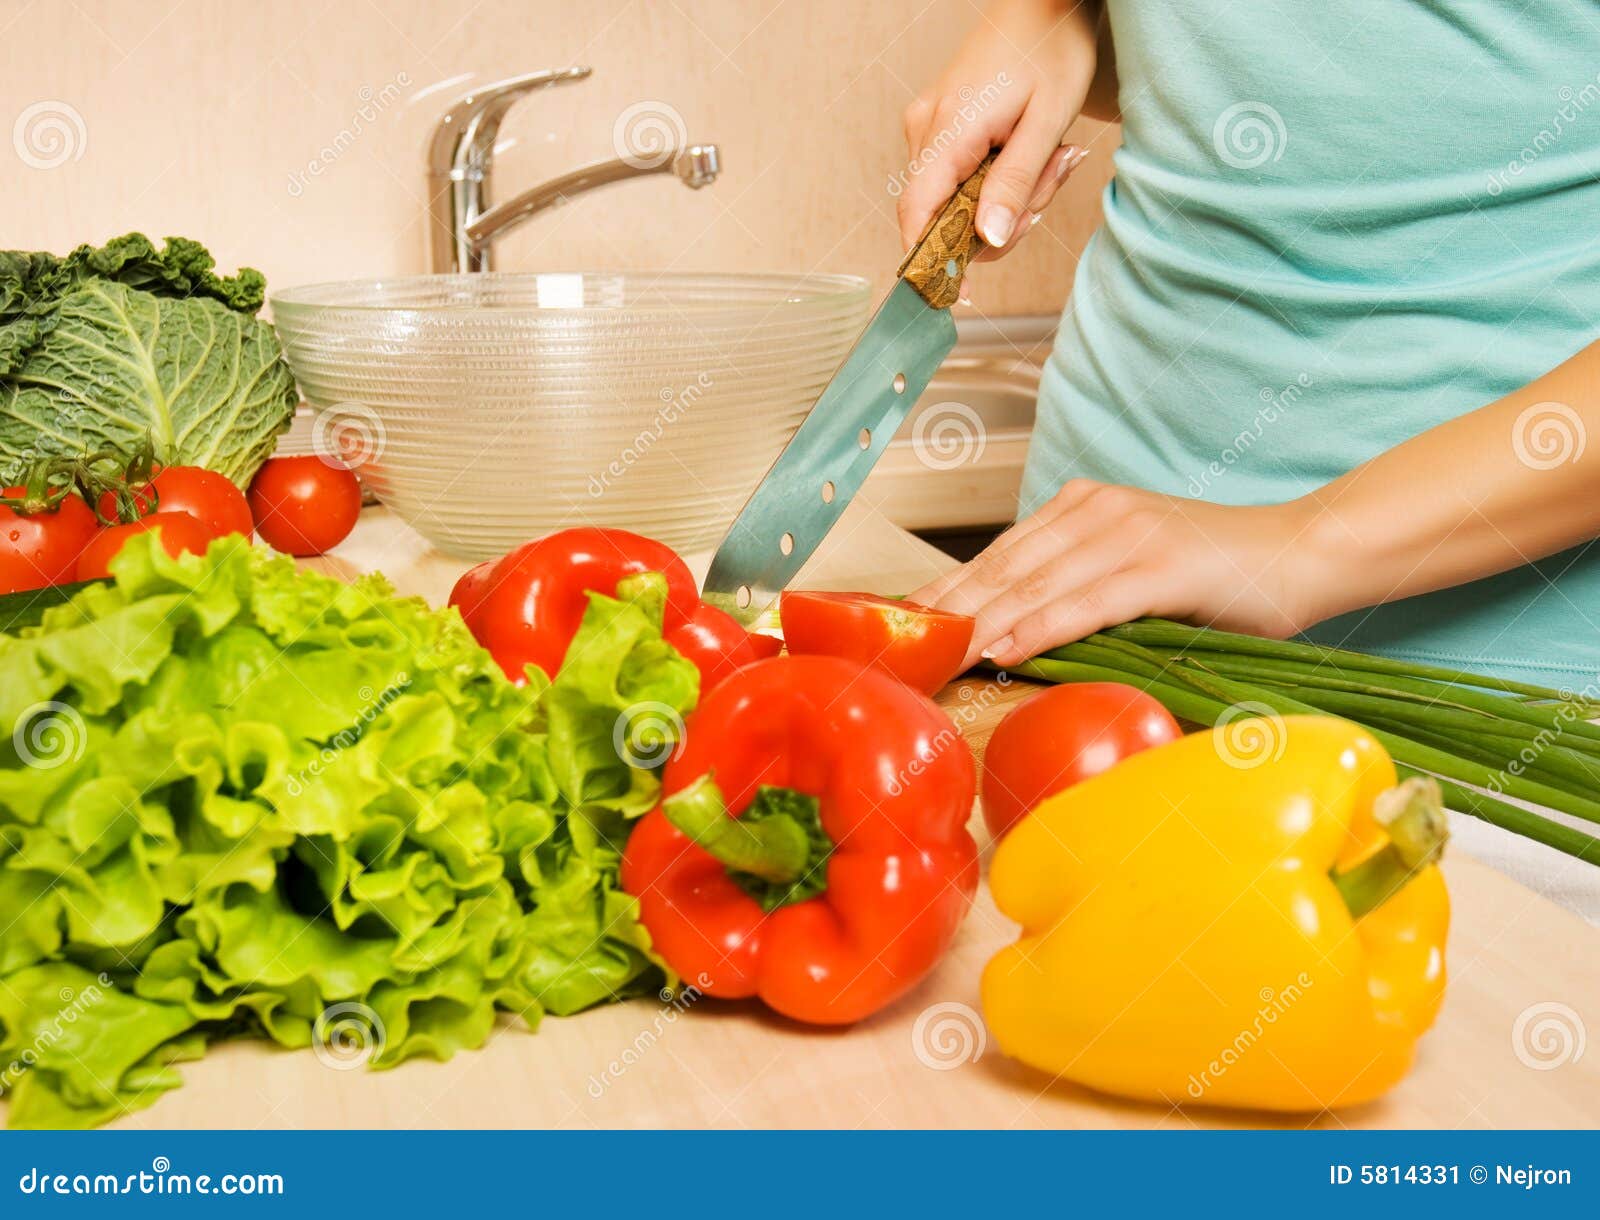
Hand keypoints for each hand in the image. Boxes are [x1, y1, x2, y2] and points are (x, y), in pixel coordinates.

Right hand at [898, 0, 1099, 268]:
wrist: (1046, 1)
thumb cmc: (1051, 49)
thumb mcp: (1046, 123)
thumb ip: (1014, 184)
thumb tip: (987, 241)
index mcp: (947, 130)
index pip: (916, 215)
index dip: (932, 261)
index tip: (959, 292)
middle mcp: (924, 129)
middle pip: (940, 214)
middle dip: (996, 220)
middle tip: (1047, 186)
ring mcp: (927, 125)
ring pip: (953, 198)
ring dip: (1002, 198)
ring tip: (1048, 159)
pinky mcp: (938, 124)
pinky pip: (957, 175)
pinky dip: (994, 179)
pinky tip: (1025, 155)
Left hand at [910, 480, 1320, 668]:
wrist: (1305, 553)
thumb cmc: (1218, 578)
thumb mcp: (1133, 575)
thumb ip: (1079, 591)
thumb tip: (1012, 637)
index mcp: (1082, 507)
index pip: (998, 555)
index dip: (946, 591)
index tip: (903, 625)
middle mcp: (1096, 511)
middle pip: (1003, 568)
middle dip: (947, 611)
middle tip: (899, 646)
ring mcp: (1129, 534)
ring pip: (1036, 585)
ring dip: (980, 623)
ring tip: (934, 655)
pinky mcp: (1162, 567)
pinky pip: (1087, 602)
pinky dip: (1041, 627)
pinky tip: (1003, 649)